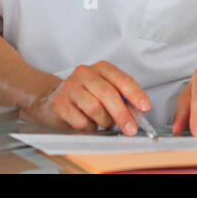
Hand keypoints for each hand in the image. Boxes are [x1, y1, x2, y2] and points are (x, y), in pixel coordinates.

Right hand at [26, 61, 150, 133]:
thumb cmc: (83, 95)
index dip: (135, 94)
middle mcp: (84, 74)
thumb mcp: (103, 90)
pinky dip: (89, 128)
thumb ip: (120, 98)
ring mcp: (70, 87)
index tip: (145, 107)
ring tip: (104, 124)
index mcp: (100, 68)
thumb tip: (137, 114)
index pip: (121, 79)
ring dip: (104, 122)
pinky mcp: (60, 103)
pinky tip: (89, 125)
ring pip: (95, 108)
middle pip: (107, 94)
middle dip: (122, 114)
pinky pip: (81, 121)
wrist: (51, 98)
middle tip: (130, 129)